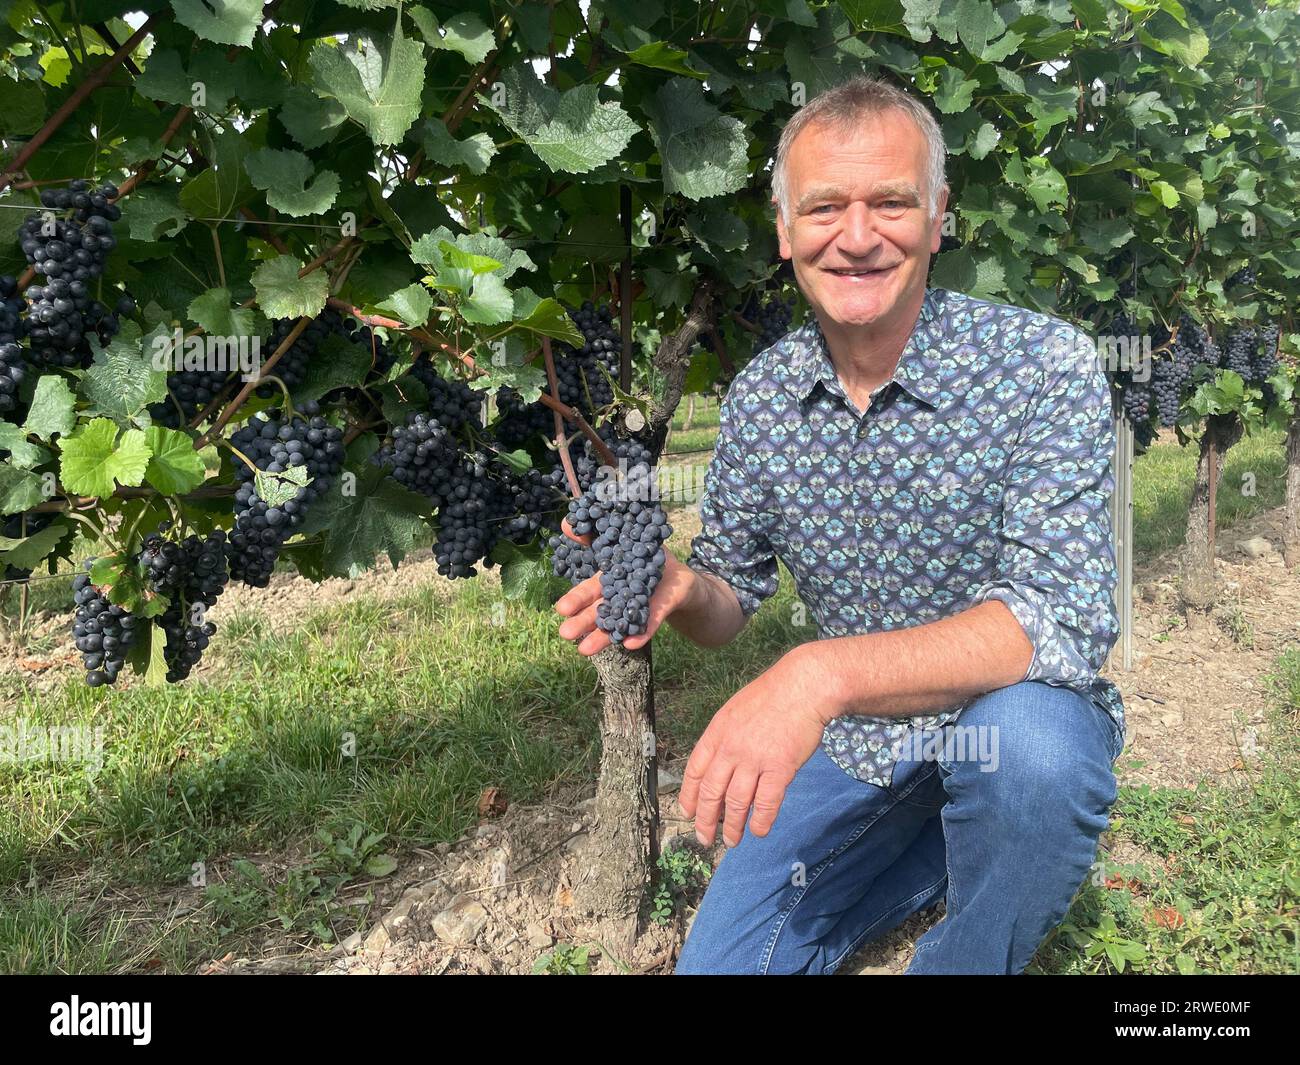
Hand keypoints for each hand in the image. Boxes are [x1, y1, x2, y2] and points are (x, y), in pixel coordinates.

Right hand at [554, 516, 698, 656]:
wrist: (682, 578)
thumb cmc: (650, 558)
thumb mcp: (625, 541)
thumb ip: (598, 536)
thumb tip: (567, 523)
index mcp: (611, 578)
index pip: (590, 589)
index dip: (576, 599)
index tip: (561, 609)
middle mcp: (621, 597)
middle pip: (601, 610)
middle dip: (583, 622)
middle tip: (565, 633)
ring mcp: (639, 607)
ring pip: (619, 622)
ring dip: (603, 636)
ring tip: (584, 650)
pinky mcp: (660, 612)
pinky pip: (650, 622)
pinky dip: (641, 632)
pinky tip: (630, 644)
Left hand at [679, 646, 838, 847]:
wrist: (803, 687)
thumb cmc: (771, 696)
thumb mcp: (735, 710)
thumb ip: (725, 737)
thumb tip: (719, 764)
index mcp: (717, 733)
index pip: (695, 770)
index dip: (689, 796)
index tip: (688, 813)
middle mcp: (731, 749)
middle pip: (712, 792)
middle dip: (705, 820)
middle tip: (704, 838)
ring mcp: (755, 760)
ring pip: (737, 803)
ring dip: (732, 827)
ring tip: (731, 841)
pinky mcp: (780, 768)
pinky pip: (767, 803)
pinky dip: (761, 821)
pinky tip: (758, 832)